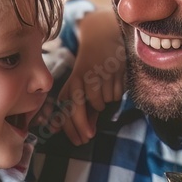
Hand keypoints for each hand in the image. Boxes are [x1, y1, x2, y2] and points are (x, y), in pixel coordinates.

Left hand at [57, 10, 125, 144]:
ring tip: (106, 90)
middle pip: (76, 110)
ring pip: (100, 103)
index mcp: (69, 87)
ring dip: (105, 103)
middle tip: (89, 137)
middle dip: (82, 126)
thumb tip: (87, 133)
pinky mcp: (107, 72)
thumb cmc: (93, 72)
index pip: (65, 112)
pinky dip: (115, 94)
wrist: (102, 40)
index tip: (79, 141)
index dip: (71, 130)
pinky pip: (114, 95)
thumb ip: (87, 112)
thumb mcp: (86, 91)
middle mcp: (77, 82)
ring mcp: (92, 77)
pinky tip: (114, 82)